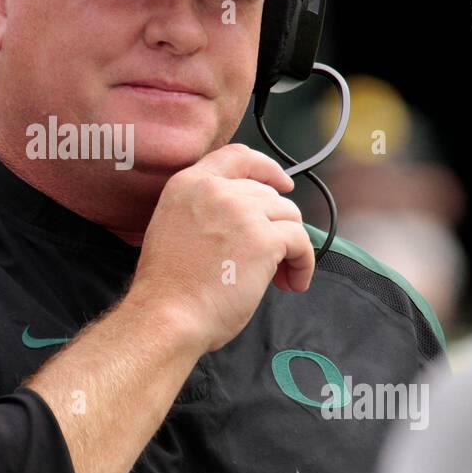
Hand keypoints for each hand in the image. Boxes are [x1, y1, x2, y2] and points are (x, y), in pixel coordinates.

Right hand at [126, 143, 314, 353]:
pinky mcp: (264, 239)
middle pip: (269, 195)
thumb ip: (205, 211)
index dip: (266, 168)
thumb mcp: (174, 227)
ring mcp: (242, 212)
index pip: (238, 156)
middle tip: (272, 260)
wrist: (168, 315)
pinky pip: (301, 243)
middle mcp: (217, 190)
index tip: (283, 183)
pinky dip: (303, 264)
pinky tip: (293, 283)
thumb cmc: (169, 287)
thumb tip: (249, 219)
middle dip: (276, 225)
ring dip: (291, 246)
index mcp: (189, 184)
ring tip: (280, 276)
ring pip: (289, 216)